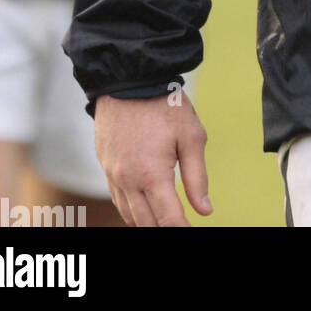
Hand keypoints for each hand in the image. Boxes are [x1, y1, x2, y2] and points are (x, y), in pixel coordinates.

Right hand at [95, 93, 211, 226]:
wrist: (129, 80)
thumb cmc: (164, 105)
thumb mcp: (191, 136)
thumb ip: (197, 177)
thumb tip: (204, 210)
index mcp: (151, 175)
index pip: (168, 220)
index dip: (182, 230)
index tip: (192, 230)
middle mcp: (128, 181)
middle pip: (147, 223)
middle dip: (164, 229)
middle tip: (181, 225)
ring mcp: (113, 175)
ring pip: (129, 215)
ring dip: (147, 222)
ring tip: (165, 219)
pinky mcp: (105, 167)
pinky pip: (117, 200)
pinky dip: (132, 209)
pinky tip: (145, 205)